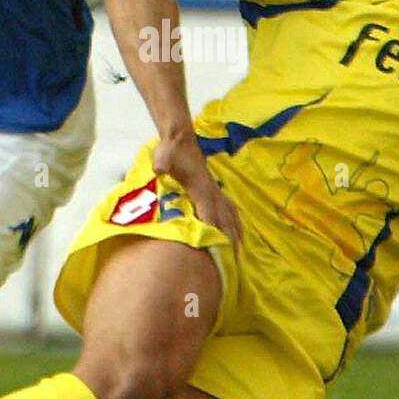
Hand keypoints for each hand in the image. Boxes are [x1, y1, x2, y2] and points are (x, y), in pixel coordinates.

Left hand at [153, 133, 242, 251]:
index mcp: (199, 186)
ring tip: (239, 252)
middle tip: (233, 258)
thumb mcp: (163, 156)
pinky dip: (236, 221)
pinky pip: (230, 207)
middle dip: (228, 236)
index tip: (218, 244)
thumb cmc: (171, 152)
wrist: (180, 140)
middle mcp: (211, 189)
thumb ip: (162, 162)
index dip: (213, 227)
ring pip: (230, 213)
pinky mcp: (215, 190)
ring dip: (235, 231)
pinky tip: (239, 232)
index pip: (208, 210)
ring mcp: (215, 189)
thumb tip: (159, 169)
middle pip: (223, 216)